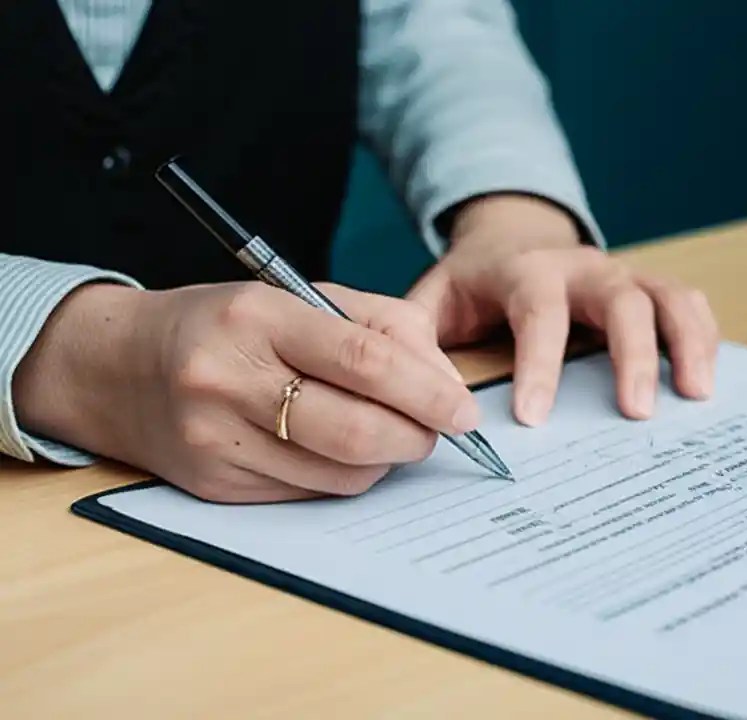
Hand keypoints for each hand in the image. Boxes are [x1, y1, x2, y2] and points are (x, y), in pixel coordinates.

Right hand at [13, 282, 477, 502]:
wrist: (119, 366)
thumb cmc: (229, 326)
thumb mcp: (299, 298)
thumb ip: (382, 328)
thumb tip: (446, 383)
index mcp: (259, 318)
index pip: (364, 360)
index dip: (427, 391)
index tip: (464, 410)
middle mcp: (229, 377)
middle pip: (355, 429)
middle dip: (416, 437)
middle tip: (437, 432)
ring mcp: (216, 437)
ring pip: (339, 472)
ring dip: (385, 461)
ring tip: (390, 435)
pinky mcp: (213, 483)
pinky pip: (308, 493)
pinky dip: (345, 477)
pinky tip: (343, 452)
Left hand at [408, 193, 718, 425]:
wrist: (509, 239)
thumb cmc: (472, 286)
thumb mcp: (433, 302)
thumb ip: (419, 339)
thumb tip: (418, 391)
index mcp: (525, 271)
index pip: (538, 312)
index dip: (539, 364)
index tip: (534, 417)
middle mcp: (582, 267)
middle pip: (620, 299)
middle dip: (631, 355)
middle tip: (636, 413)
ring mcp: (623, 275)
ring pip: (668, 295)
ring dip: (685, 343)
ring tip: (695, 395)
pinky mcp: (649, 289)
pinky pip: (688, 304)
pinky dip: (703, 338)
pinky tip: (703, 382)